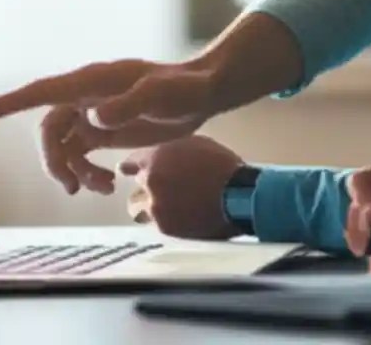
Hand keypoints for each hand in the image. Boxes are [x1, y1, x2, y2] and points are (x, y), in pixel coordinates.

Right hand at [0, 59, 222, 194]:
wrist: (204, 93)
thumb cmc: (183, 87)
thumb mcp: (160, 95)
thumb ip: (129, 106)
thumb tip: (93, 119)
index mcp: (93, 82)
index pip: (44, 91)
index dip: (13, 103)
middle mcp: (87, 97)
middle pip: (49, 130)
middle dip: (53, 160)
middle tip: (71, 187)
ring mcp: (95, 114)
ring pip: (64, 147)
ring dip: (73, 171)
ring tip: (102, 188)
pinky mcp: (106, 130)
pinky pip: (81, 154)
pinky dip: (87, 172)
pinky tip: (108, 185)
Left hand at [119, 135, 244, 239]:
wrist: (240, 195)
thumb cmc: (224, 166)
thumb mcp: (197, 144)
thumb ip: (172, 151)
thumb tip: (162, 157)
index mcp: (155, 159)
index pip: (130, 164)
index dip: (133, 168)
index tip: (132, 171)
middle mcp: (149, 182)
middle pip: (135, 189)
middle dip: (145, 191)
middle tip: (162, 192)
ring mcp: (156, 207)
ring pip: (140, 211)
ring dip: (150, 209)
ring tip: (168, 210)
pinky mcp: (166, 227)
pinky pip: (157, 225)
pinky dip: (166, 221)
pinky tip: (181, 219)